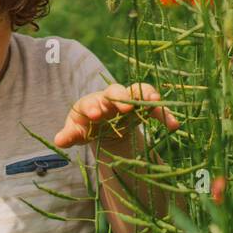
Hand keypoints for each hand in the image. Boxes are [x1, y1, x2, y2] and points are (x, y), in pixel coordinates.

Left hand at [53, 82, 179, 149]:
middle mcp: (109, 97)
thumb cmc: (87, 127)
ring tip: (155, 105)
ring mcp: (127, 99)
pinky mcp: (143, 106)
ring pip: (137, 91)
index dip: (93, 107)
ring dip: (146, 96)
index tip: (95, 115)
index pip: (90, 101)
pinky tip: (173, 125)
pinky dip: (164, 113)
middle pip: (114, 91)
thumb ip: (69, 136)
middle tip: (124, 108)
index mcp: (90, 103)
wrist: (104, 127)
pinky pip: (155, 106)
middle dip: (119, 98)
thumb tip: (58, 142)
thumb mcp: (77, 133)